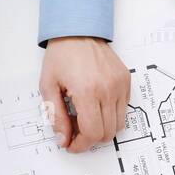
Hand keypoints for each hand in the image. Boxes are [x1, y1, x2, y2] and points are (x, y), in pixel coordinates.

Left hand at [39, 37, 130, 151]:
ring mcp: (120, 85)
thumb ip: (56, 116)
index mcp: (87, 91)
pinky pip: (123, 109)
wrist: (78, 30)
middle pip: (107, 133)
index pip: (92, 133)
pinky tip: (96, 106)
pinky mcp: (126, 81)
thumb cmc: (62, 55)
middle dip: (90, 139)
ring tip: (86, 119)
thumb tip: (63, 139)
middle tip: (75, 132)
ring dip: (102, 128)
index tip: (71, 144)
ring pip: (118, 125)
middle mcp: (108, 90)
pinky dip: (110, 115)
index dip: (81, 145)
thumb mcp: (48, 86)